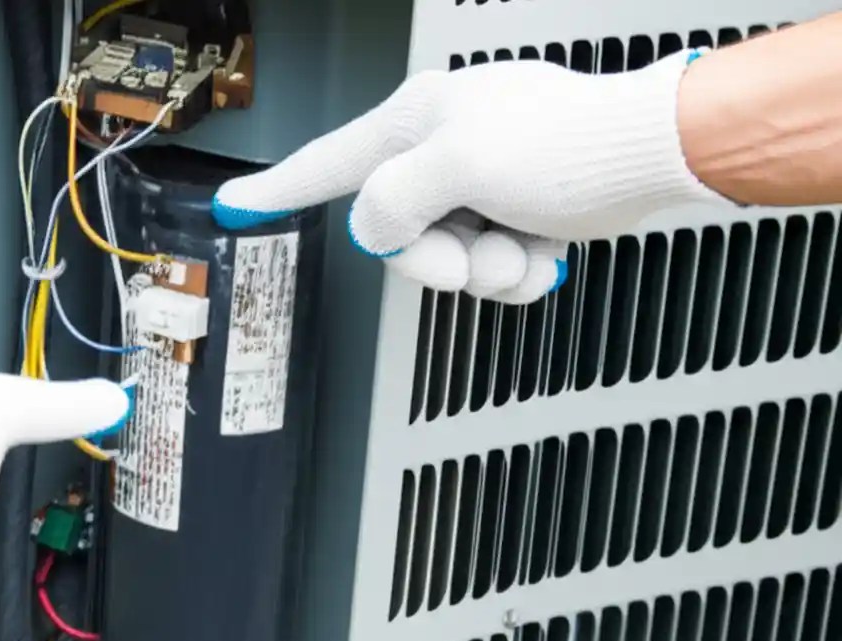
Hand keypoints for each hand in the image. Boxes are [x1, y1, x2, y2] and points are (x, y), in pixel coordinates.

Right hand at [212, 49, 730, 303]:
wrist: (654, 156)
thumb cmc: (570, 144)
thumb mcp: (459, 167)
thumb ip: (392, 200)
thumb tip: (373, 228)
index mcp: (417, 121)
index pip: (328, 163)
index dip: (277, 189)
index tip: (235, 202)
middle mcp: (441, 149)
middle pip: (395, 234)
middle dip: (439, 259)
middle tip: (475, 250)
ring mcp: (480, 182)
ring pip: (446, 258)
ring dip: (488, 269)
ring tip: (525, 242)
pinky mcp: (515, 210)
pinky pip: (489, 264)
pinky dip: (518, 270)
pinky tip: (546, 248)